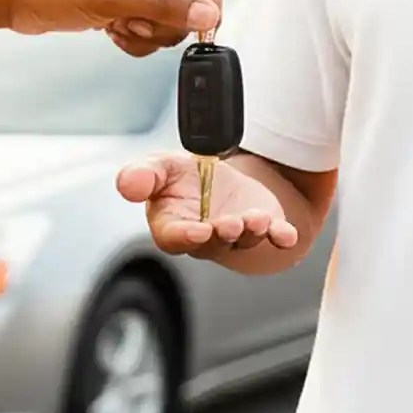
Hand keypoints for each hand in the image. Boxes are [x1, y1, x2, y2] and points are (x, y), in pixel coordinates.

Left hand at [0, 0, 220, 55]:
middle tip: (135, 23)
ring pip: (169, 20)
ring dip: (148, 33)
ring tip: (117, 25)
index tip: (197, 34)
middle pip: (189, 1)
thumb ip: (166, 5)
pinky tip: (110, 31)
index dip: (205, 6)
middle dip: (166, 23)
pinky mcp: (121, 2)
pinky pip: (147, 28)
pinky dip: (134, 38)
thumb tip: (210, 17)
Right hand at [116, 154, 299, 259]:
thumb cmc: (185, 179)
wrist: (223, 178)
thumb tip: (127, 185)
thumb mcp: (162, 167)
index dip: (185, 237)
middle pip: (212, 244)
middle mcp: (206, 236)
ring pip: (244, 241)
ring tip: (257, 219)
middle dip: (222, 236)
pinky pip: (274, 237)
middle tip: (230, 225)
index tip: (197, 230)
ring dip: (251, 232)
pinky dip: (282, 236)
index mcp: (174, 225)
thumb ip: (143, 176)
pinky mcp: (265, 228)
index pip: (175, 238)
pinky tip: (286, 234)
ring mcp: (237, 235)